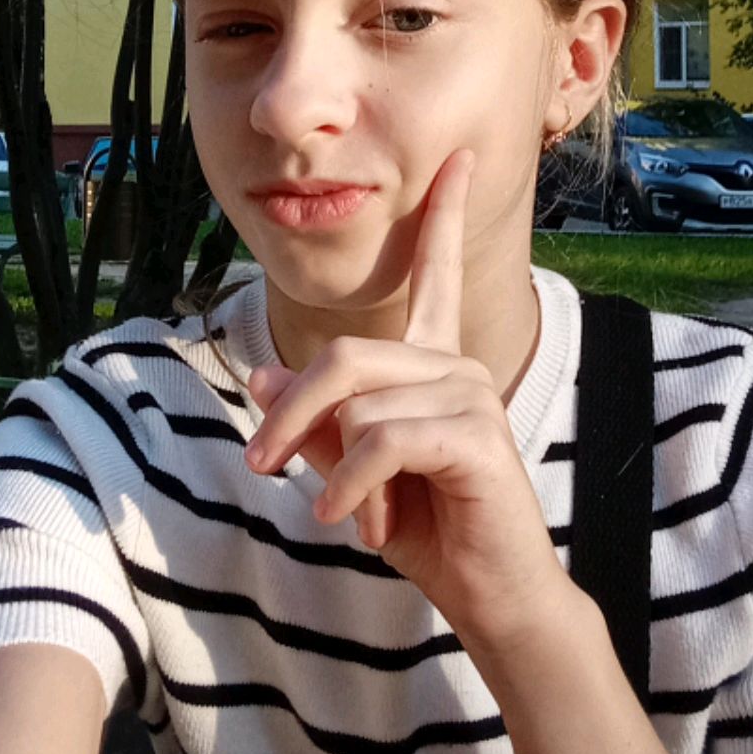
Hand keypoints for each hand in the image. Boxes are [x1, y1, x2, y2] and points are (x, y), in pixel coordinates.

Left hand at [245, 150, 570, 648]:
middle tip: (261, 466)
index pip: (437, 274)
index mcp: (435, 363)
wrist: (490, 594)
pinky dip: (352, 487)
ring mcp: (472, 394)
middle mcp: (458, 365)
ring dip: (332, 470)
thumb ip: (317, 424)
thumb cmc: (426, 529)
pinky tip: (353, 522)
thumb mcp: (352, 473)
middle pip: (344, 354)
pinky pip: (382, 441)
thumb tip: (261, 380)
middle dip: (291, 414)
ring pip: (358, 402)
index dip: (444, 215)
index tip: (458, 159)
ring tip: (346, 515)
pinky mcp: (476, 435)